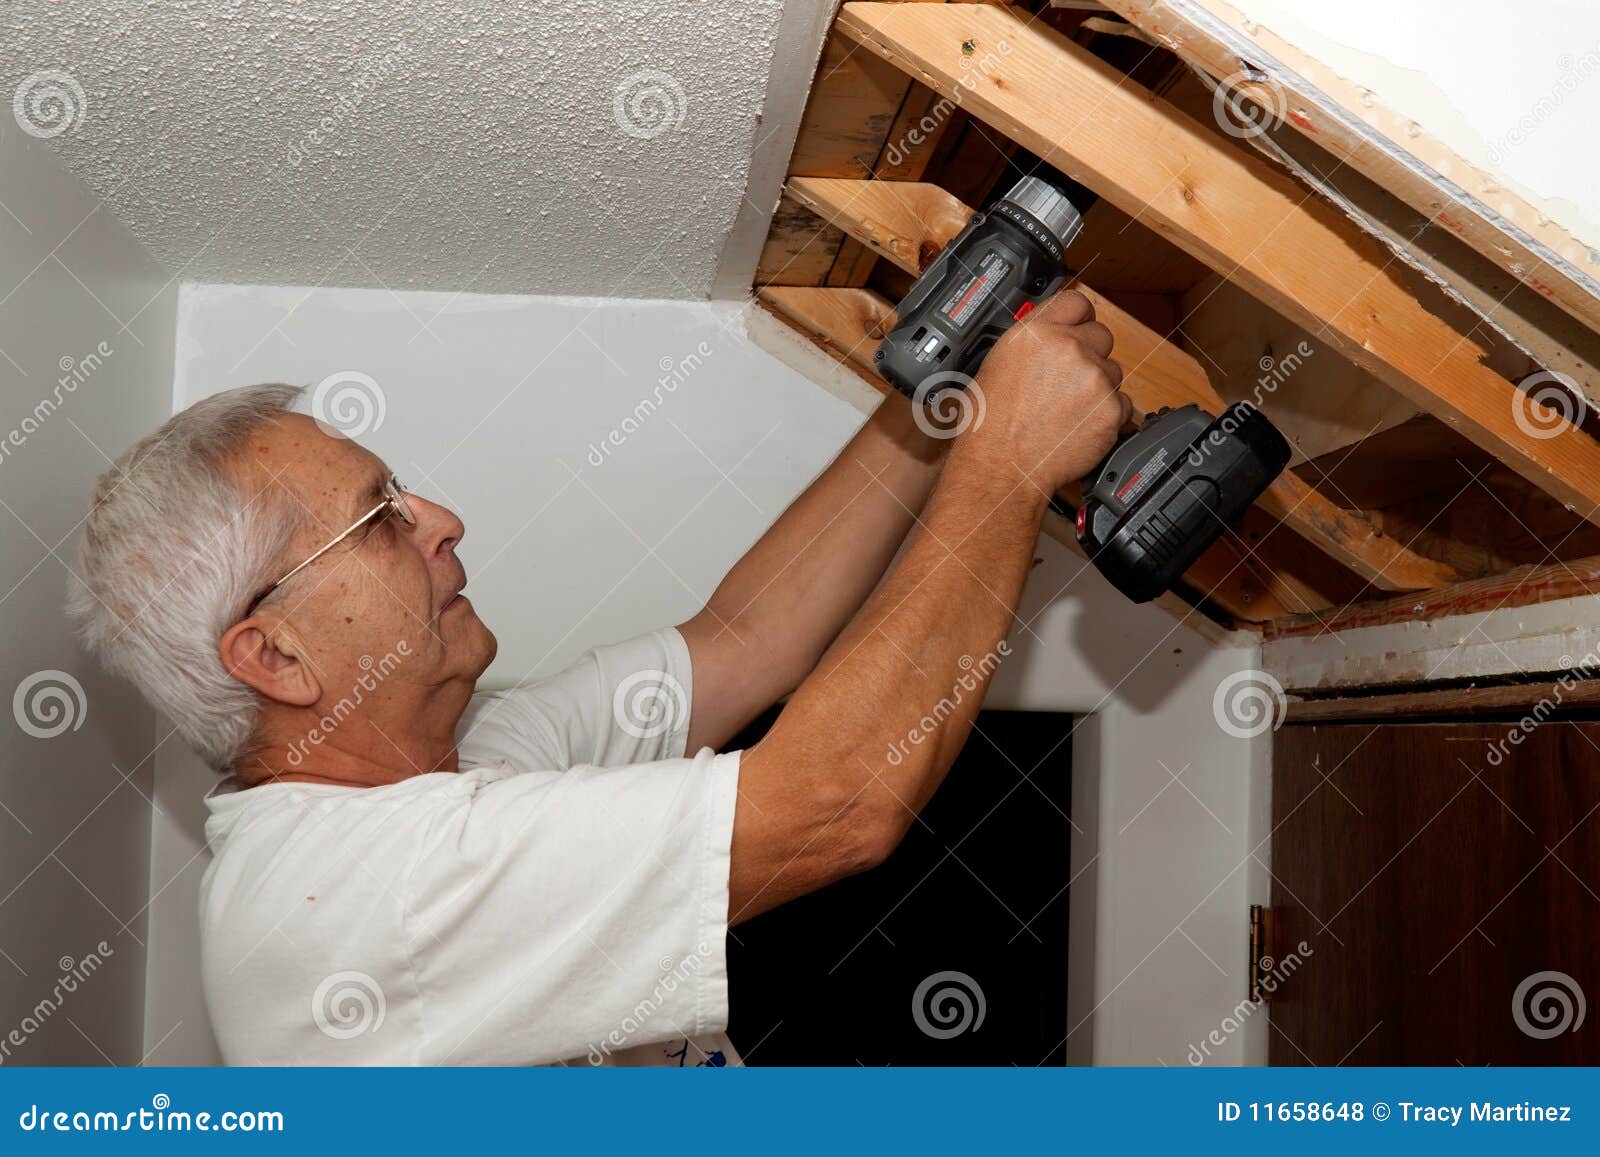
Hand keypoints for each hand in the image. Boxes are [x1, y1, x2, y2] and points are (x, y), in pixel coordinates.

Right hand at [959, 288, 1129, 493]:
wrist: (1002, 468)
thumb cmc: (989, 428)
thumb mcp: (995, 367)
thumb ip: (1029, 343)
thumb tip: (1046, 337)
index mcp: (1034, 333)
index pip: (1076, 302)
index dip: (1078, 318)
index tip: (1078, 328)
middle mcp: (1068, 348)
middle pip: (1101, 335)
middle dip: (1091, 354)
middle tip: (1070, 380)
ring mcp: (1094, 377)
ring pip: (1113, 371)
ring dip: (1099, 387)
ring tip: (1068, 411)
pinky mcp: (1112, 408)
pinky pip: (1122, 403)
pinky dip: (1107, 416)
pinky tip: (1079, 427)